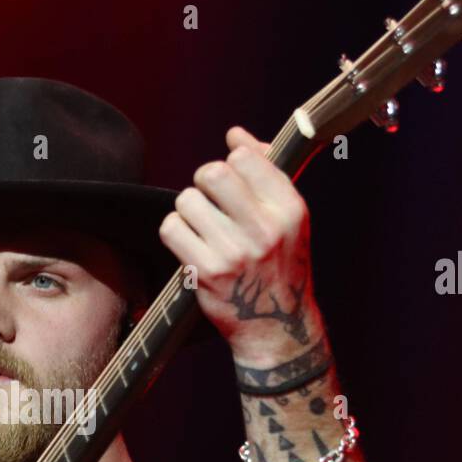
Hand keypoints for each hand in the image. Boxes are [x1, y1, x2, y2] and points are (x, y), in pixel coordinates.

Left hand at [158, 125, 323, 364]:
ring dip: (188, 209)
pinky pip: (171, 228)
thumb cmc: (281, 265)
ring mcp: (234, 253)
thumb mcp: (289, 219)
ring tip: (202, 226)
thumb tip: (235, 134)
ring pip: (187, 200)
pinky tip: (190, 243)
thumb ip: (266, 171)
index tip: (234, 184)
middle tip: (210, 199)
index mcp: (290, 209)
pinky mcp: (206, 272)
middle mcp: (265, 230)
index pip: (246, 158)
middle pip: (213, 173)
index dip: (232, 164)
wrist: (276, 326)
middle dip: (204, 181)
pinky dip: (175, 231)